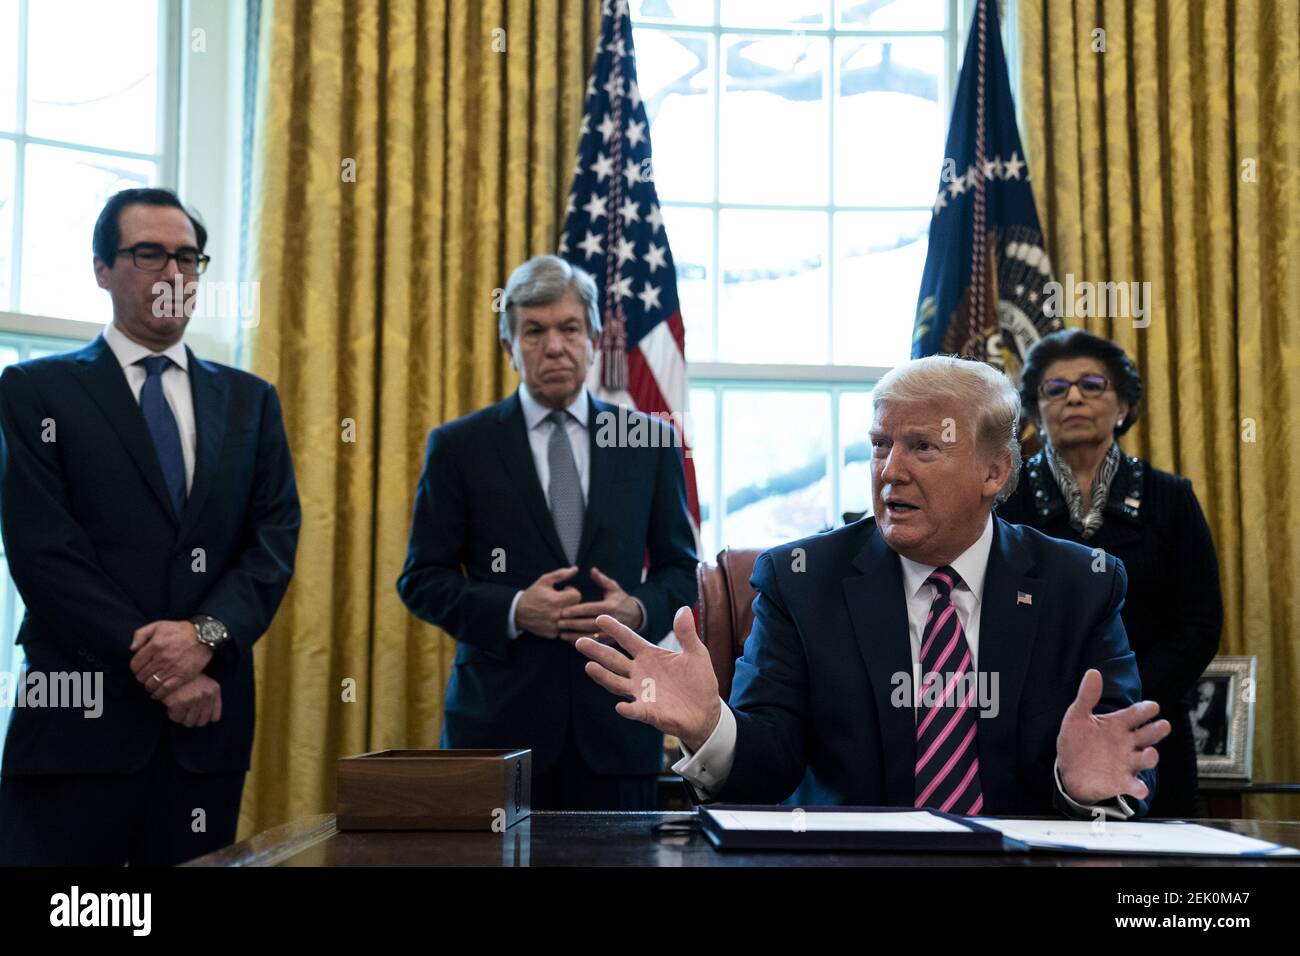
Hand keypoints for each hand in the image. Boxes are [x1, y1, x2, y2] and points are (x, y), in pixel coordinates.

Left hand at [130, 620, 214, 699]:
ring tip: (152, 683)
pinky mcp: (182, 676)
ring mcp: (172, 668)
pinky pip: (164, 690)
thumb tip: (132, 649)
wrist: (205, 636)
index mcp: (154, 645)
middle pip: (141, 676)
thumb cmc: (181, 630)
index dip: (136, 668)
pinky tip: (157, 693)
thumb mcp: (159, 625)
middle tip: (147, 675)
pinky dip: (158, 694)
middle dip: (142, 677)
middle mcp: (161, 658)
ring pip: (151, 684)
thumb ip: (141, 634)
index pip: (135, 664)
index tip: (141, 667)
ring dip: (149, 686)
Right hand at [159, 674, 222, 726]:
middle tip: (185, 711)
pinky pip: (176, 718)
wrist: (170, 669)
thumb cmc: (187, 679)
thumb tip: (211, 719)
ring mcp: (194, 698)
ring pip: (188, 722)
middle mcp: (206, 694)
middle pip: (201, 722)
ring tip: (179, 707)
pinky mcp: (179, 702)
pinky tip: (172, 704)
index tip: (197, 715)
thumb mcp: (204, 684)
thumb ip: (210, 698)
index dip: (205, 719)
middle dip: (192, 719)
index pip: (215, 717)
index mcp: (214, 690)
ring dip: (182, 717)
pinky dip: (172, 714)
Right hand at [514, 567, 581, 637]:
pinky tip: (553, 618)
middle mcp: (556, 615)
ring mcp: (554, 626)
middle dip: (571, 602)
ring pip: (572, 620)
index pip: (577, 596)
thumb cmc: (532, 594)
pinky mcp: (552, 634)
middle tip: (561, 600)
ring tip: (559, 608)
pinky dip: (562, 624)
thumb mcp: (544, 580)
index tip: (564, 590)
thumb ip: (561, 574)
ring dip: (568, 614)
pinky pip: (565, 629)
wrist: (517, 612)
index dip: (571, 591)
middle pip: (576, 608)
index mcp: (556, 600)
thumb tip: (575, 569)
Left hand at [557, 566, 642, 643]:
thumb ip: (601, 580)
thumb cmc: (620, 599)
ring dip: (575, 636)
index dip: (576, 611)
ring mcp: (611, 632)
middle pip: (588, 624)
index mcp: (610, 606)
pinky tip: (571, 642)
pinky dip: (583, 644)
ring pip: (590, 636)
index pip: (590, 609)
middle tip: (559, 623)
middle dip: (572, 624)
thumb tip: (592, 570)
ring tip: (562, 634)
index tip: (563, 611)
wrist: (636, 616)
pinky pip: (595, 644)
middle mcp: (611, 620)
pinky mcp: (610, 641)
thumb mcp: (613, 588)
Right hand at [575, 607, 720, 750]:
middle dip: (597, 651)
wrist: (706, 711)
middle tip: (579, 642)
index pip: (628, 639)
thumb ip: (686, 633)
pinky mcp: (648, 712)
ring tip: (589, 667)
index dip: (615, 628)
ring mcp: (641, 692)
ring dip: (603, 676)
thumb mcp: (696, 653)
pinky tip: (620, 706)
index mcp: (649, 655)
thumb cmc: (698, 681)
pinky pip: (635, 710)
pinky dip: (628, 709)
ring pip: (616, 683)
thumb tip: (683, 609)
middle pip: (614, 660)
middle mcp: (640, 673)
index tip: (600, 617)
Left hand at [1056, 669, 1169, 804]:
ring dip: (1150, 757)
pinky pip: (1133, 785)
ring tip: (1150, 753)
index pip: (1136, 714)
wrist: (1070, 770)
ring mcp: (1127, 762)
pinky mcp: (1121, 782)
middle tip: (1163, 725)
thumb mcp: (1077, 716)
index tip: (1152, 706)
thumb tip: (1093, 672)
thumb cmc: (1078, 741)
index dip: (1145, 710)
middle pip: (1148, 735)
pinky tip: (1140, 788)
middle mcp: (1128, 742)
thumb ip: (1087, 696)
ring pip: (1146, 759)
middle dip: (1156, 731)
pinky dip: (1138, 787)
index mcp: (1118, 724)